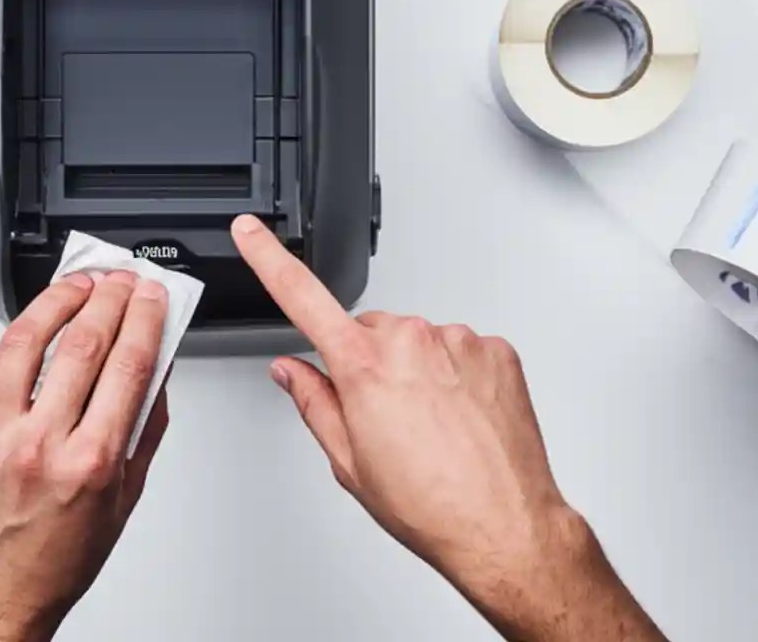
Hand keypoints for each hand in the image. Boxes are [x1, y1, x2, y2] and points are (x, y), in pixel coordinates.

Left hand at [0, 271, 170, 641]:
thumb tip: (156, 373)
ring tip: (83, 281)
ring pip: (32, 341)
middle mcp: (43, 445)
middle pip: (85, 345)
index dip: (146, 319)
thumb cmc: (57, 559)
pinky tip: (44, 315)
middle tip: (126, 279)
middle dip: (112, 299)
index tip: (154, 297)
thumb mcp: (123, 499)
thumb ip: (143, 430)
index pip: (128, 366)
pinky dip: (26, 330)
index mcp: (92, 463)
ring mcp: (0, 434)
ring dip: (63, 299)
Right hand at [230, 215, 664, 641]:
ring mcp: (458, 341)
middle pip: (369, 330)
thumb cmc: (431, 505)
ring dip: (417, 372)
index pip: (301, 297)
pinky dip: (457, 378)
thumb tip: (292, 370)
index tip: (251, 231)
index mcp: (363, 367)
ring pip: (418, 341)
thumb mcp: (350, 462)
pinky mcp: (496, 349)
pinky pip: (461, 351)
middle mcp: (411, 341)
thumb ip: (315, 403)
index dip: (269, 258)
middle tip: (387, 419)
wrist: (505, 526)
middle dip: (369, 363)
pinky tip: (461, 419)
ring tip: (432, 427)